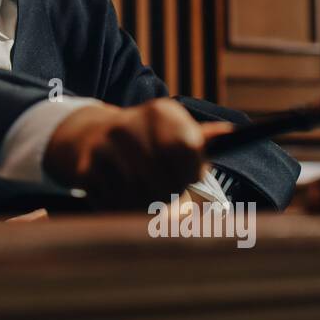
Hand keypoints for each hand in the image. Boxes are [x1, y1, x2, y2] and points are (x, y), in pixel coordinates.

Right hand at [43, 99, 229, 209]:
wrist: (89, 135)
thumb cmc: (143, 138)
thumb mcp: (170, 128)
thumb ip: (201, 137)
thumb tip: (231, 134)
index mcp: (159, 112)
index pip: (188, 148)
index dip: (193, 171)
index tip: (192, 178)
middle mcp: (130, 124)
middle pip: (166, 178)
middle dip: (173, 194)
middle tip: (173, 197)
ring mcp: (106, 146)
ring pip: (142, 195)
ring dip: (149, 206)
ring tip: (149, 200)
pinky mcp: (87, 168)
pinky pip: (115, 202)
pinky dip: (123, 207)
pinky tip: (124, 198)